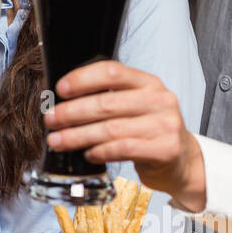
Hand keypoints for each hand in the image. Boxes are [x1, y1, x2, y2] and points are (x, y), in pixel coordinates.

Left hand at [43, 61, 206, 211]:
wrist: (181, 161)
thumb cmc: (149, 131)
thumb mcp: (135, 107)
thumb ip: (108, 99)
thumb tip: (62, 100)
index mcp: (148, 82)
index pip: (112, 71)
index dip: (82, 78)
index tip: (60, 89)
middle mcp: (159, 99)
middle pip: (106, 102)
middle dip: (71, 112)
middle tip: (50, 120)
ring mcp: (165, 124)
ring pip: (111, 128)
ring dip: (78, 136)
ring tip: (58, 141)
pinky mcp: (165, 149)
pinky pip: (123, 148)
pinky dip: (100, 151)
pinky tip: (87, 154)